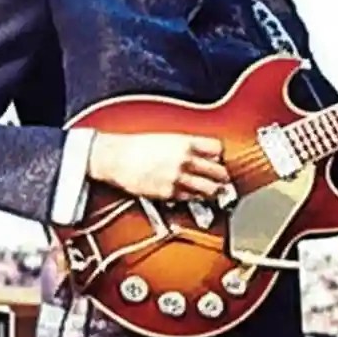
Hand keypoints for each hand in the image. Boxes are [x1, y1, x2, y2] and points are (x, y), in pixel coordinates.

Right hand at [87, 132, 229, 200]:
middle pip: (219, 172)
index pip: (217, 149)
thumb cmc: (135, 146)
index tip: (216, 159)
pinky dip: (192, 197)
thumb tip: (201, 154)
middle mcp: (184, 160)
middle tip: (221, 180)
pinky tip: (189, 193)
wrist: (114, 157)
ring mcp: (178, 178)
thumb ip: (186, 145)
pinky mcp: (168, 193)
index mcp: (185, 142)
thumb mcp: (165, 138)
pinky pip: (190, 198)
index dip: (218, 155)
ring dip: (212, 191)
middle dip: (222, 177)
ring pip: (209, 190)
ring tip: (211, 191)